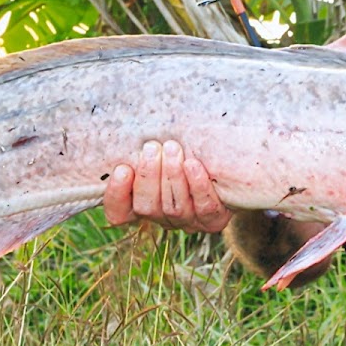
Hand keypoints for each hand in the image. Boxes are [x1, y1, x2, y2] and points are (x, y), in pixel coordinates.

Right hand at [103, 140, 230, 232]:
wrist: (228, 164)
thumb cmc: (184, 148)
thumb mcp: (159, 149)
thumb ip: (143, 147)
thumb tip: (119, 123)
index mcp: (141, 204)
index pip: (118, 213)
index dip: (117, 195)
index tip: (123, 169)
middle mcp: (162, 217)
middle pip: (147, 207)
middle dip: (148, 176)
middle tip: (152, 147)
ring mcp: (188, 222)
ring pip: (174, 208)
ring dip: (172, 176)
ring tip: (172, 148)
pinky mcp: (213, 221)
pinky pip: (205, 209)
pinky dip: (198, 186)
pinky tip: (194, 164)